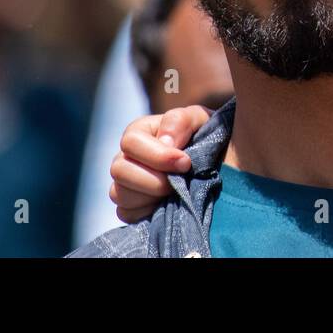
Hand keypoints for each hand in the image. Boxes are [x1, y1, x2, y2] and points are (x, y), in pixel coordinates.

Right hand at [109, 105, 211, 222]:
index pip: (130, 142)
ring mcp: (124, 183)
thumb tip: (165, 142)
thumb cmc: (202, 135)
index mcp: (139, 132)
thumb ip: (179, 121)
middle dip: (154, 180)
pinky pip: (126, 213)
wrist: (214, 163)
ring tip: (175, 192)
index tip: (185, 163)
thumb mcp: (198, 119)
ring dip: (151, 196)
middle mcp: (125, 157)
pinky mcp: (128, 207)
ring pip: (119, 193)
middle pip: (119, 170)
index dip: (157, 156)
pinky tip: (167, 205)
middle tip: (181, 181)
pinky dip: (147, 212)